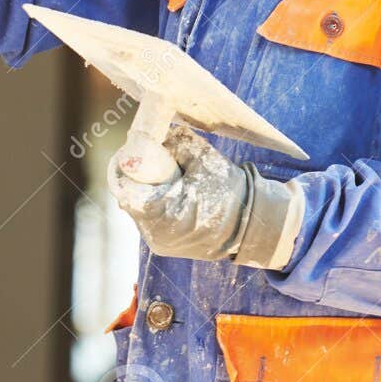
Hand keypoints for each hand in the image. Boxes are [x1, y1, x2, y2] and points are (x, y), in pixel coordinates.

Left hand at [110, 125, 300, 267]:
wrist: (253, 226)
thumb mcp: (204, 159)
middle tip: (151, 160)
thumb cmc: (230, 193)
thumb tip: (156, 134)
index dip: (128, 167)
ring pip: (140, 210)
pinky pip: (152, 221)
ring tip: (166, 177)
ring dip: (148, 191)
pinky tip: (171, 193)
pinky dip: (157, 205)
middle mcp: (155, 236)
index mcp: (160, 216)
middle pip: (132, 198)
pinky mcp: (168, 247)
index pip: (126, 188)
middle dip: (140, 178)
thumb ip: (176, 143)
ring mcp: (161, 244)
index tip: (135, 152)